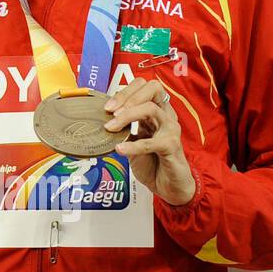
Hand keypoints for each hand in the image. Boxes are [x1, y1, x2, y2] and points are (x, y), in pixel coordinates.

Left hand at [104, 77, 195, 205]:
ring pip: (150, 109)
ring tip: (111, 128)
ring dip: (127, 116)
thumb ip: (122, 127)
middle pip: (153, 88)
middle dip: (127, 96)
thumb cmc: (152, 162)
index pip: (145, 85)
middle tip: (109, 111)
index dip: (125, 91)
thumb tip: (100, 118)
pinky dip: (132, 145)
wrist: (167, 186)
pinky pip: (151, 142)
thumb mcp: (132, 140)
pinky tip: (120, 149)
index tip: (107, 106)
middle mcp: (166, 115)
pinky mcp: (172, 146)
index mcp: (156, 111)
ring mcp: (171, 130)